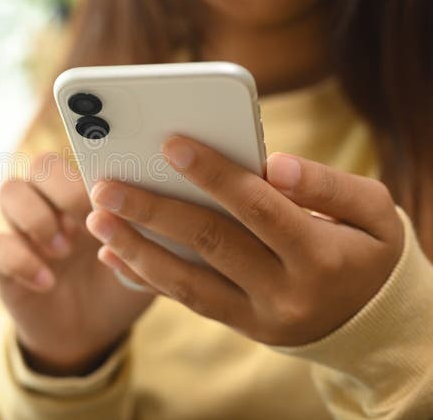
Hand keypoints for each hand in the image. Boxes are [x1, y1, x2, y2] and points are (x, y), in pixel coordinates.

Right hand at [0, 153, 153, 375]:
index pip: (80, 151)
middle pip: (41, 164)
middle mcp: (51, 201)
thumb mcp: (143, 263)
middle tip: (88, 220)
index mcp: (86, 192)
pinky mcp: (1, 260)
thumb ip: (149, 235)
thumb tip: (163, 207)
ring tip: (64, 250)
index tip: (114, 192)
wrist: (88, 335)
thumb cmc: (119, 287)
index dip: (94, 165)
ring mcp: (23, 228)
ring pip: (9, 191)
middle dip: (64, 188)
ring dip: (38, 218)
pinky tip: (47, 282)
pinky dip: (22, 260)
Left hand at [85, 136, 404, 345]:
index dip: (215, 175)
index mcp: (320, 255)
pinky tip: (112, 254)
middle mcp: (285, 291)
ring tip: (96, 220)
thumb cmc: (367, 250)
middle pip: (210, 243)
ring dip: (135, 249)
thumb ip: (326, 186)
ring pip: (187, 283)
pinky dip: (146, 278)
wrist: (372, 322)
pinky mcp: (239, 325)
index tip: (170, 143)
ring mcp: (258, 316)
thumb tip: (275, 164)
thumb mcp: (373, 213)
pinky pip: (187, 301)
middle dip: (153, 211)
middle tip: (105, 185)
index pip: (259, 208)